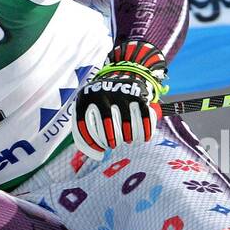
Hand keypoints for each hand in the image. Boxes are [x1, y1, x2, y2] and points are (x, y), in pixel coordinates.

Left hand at [73, 40, 167, 159]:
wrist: (124, 72)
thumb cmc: (102, 99)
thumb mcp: (87, 106)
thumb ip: (84, 130)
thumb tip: (96, 156)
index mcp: (86, 97)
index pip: (85, 124)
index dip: (92, 142)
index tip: (100, 149)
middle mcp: (103, 93)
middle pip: (107, 125)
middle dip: (111, 140)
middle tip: (114, 144)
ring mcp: (121, 94)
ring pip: (126, 123)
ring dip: (128, 137)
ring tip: (128, 141)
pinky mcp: (138, 96)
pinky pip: (143, 117)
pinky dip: (145, 131)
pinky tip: (143, 139)